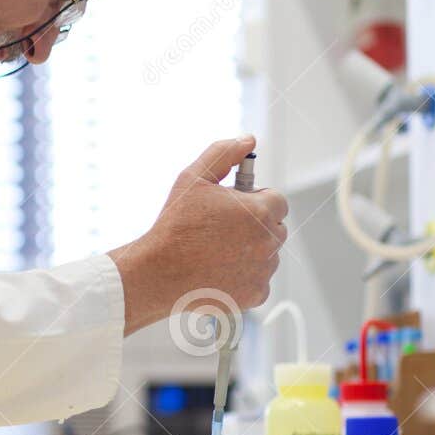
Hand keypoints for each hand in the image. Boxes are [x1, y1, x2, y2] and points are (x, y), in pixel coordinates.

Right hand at [108, 135, 287, 333]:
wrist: (158, 273)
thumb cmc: (175, 225)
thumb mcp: (193, 178)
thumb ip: (223, 154)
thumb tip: (248, 140)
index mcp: (260, 211)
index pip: (276, 200)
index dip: (253, 201)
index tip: (232, 208)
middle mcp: (269, 242)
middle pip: (275, 228)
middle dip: (253, 226)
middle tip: (219, 229)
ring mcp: (264, 271)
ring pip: (267, 255)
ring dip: (249, 251)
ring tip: (214, 251)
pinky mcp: (255, 294)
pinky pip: (258, 281)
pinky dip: (243, 277)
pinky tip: (216, 270)